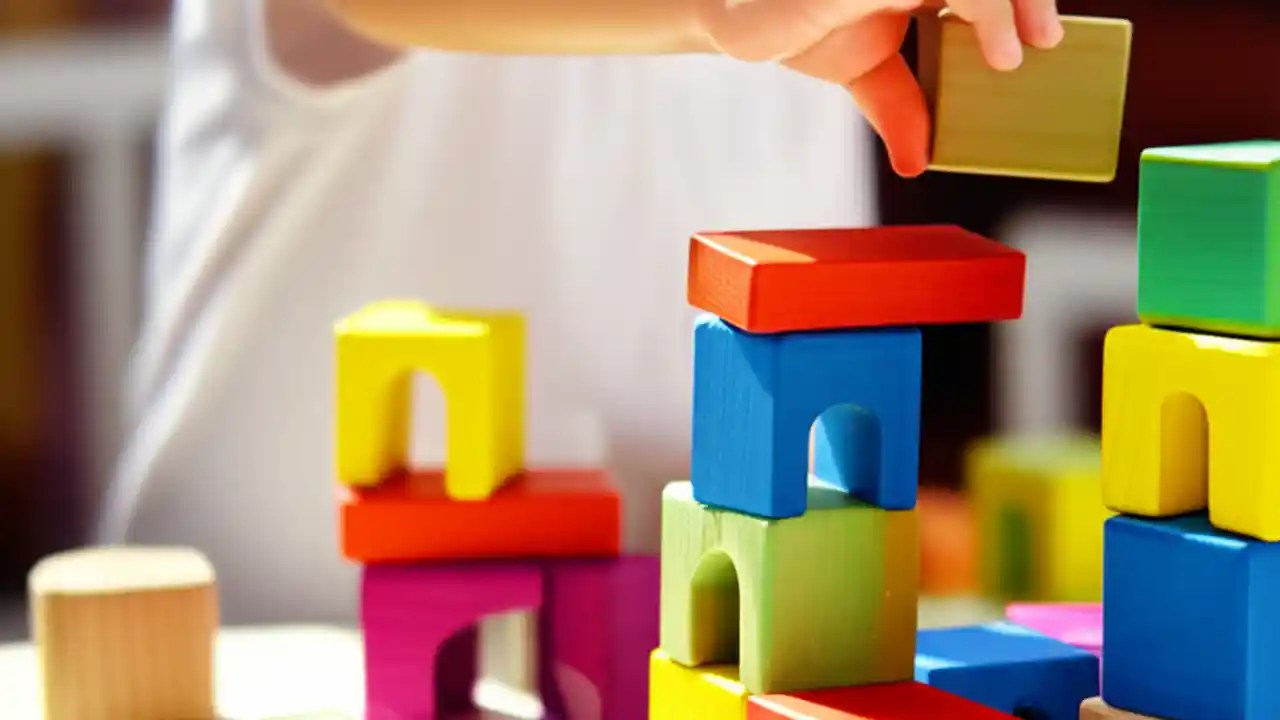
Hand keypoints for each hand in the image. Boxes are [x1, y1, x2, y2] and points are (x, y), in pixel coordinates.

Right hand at [695, 0, 1063, 176]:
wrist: (731, 13)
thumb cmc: (793, 23)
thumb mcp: (863, 69)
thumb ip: (899, 105)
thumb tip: (918, 161)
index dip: (1023, 0)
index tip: (1044, 38)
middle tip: (1048, 41)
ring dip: (1014, 2)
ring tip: (1021, 53)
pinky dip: (989, 9)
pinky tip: (1000, 51)